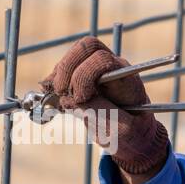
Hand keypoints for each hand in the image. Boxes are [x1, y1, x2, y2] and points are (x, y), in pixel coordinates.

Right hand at [42, 36, 168, 175]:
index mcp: (126, 78)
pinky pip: (64, 67)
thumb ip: (101, 112)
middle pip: (87, 46)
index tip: (80, 99)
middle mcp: (112, 68)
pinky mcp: (83, 76)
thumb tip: (74, 99)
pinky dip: (54, 80)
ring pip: (73, 54)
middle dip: (68, 68)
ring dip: (59, 74)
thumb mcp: (122, 130)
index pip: (102, 58)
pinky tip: (53, 96)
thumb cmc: (131, 134)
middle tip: (62, 93)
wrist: (132, 137)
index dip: (84, 76)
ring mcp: (97, 69)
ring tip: (57, 97)